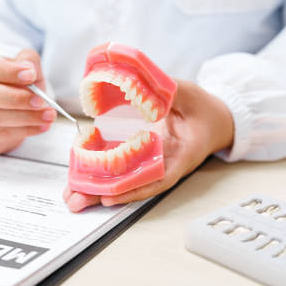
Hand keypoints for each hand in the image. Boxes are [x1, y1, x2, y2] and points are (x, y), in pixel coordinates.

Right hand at [0, 48, 55, 153]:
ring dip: (24, 117)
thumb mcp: (25, 67)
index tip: (30, 75)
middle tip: (40, 100)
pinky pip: (0, 133)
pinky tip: (41, 126)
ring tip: (47, 114)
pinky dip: (25, 130)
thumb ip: (28, 61)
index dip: (7, 71)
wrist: (13, 109)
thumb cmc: (16, 82)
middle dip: (15, 98)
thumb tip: (29, 67)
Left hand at [64, 80, 233, 211]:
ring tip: (71, 197)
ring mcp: (150, 162)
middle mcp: (162, 165)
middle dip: (103, 194)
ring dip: (96, 189)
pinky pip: (120, 167)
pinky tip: (79, 178)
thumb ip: (170, 92)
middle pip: (132, 185)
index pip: (157, 178)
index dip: (133, 188)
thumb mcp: (190, 95)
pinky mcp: (140, 156)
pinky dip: (101, 173)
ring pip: (122, 180)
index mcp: (180, 156)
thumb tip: (144, 86)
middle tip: (76, 200)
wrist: (214, 120)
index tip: (110, 194)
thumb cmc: (205, 111)